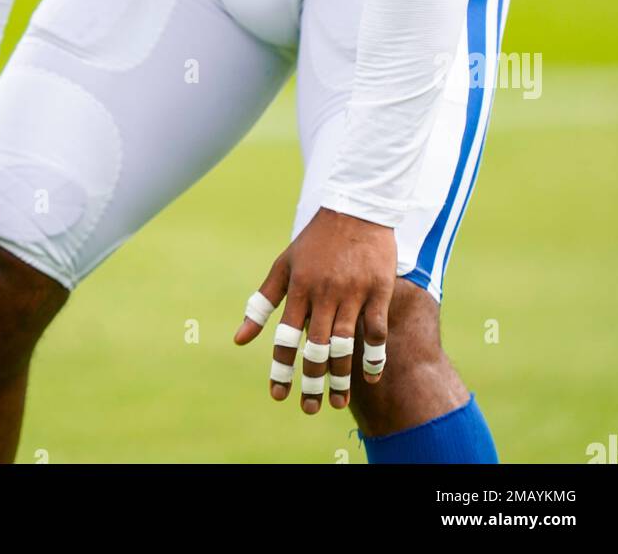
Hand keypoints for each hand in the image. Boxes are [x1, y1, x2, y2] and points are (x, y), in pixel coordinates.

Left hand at [233, 207, 396, 413]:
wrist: (355, 208)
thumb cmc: (314, 241)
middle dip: (312, 382)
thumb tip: (240, 340)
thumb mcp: (283, 266)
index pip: (286, 336)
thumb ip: (262, 303)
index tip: (278, 394)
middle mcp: (324, 293)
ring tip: (336, 402)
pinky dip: (374, 356)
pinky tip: (371, 377)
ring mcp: (352, 292)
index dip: (281, 368)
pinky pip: (376, 331)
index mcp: (298, 287)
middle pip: (316, 348)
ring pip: (345, 344)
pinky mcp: (378, 290)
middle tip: (310, 409)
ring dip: (340, 377)